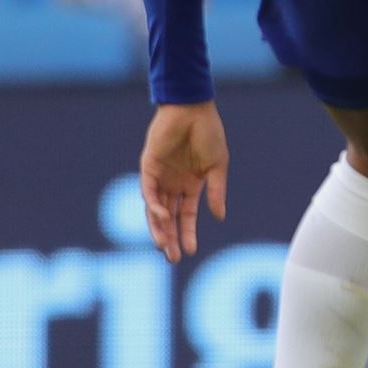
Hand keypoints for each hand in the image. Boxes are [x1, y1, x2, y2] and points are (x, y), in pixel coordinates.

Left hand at [139, 101, 228, 262]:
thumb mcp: (217, 166)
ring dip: (159, 228)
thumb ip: (217, 191)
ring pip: (155, 210)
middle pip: (169, 218)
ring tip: (164, 246)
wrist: (193, 109)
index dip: (188, 233)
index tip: (191, 251)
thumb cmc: (208, 133)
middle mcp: (173, 184)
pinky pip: (148, 192)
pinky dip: (154, 206)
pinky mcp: (148, 167)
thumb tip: (219, 217)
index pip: (187, 215)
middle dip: (171, 238)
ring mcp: (159, 177)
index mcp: (191, 184)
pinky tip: (164, 216)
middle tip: (173, 258)